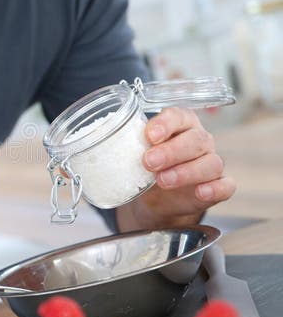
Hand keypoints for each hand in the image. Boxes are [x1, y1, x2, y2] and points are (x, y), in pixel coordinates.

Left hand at [115, 107, 235, 231]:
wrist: (158, 200)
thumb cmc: (149, 169)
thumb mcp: (135, 156)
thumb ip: (123, 151)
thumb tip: (90, 157)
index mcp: (181, 125)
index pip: (179, 116)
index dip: (166, 123)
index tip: (149, 134)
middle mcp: (200, 140)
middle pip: (195, 140)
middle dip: (171, 151)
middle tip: (149, 162)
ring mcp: (211, 162)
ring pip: (211, 162)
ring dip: (186, 171)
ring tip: (163, 180)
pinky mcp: (219, 186)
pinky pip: (226, 185)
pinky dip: (215, 188)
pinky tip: (201, 192)